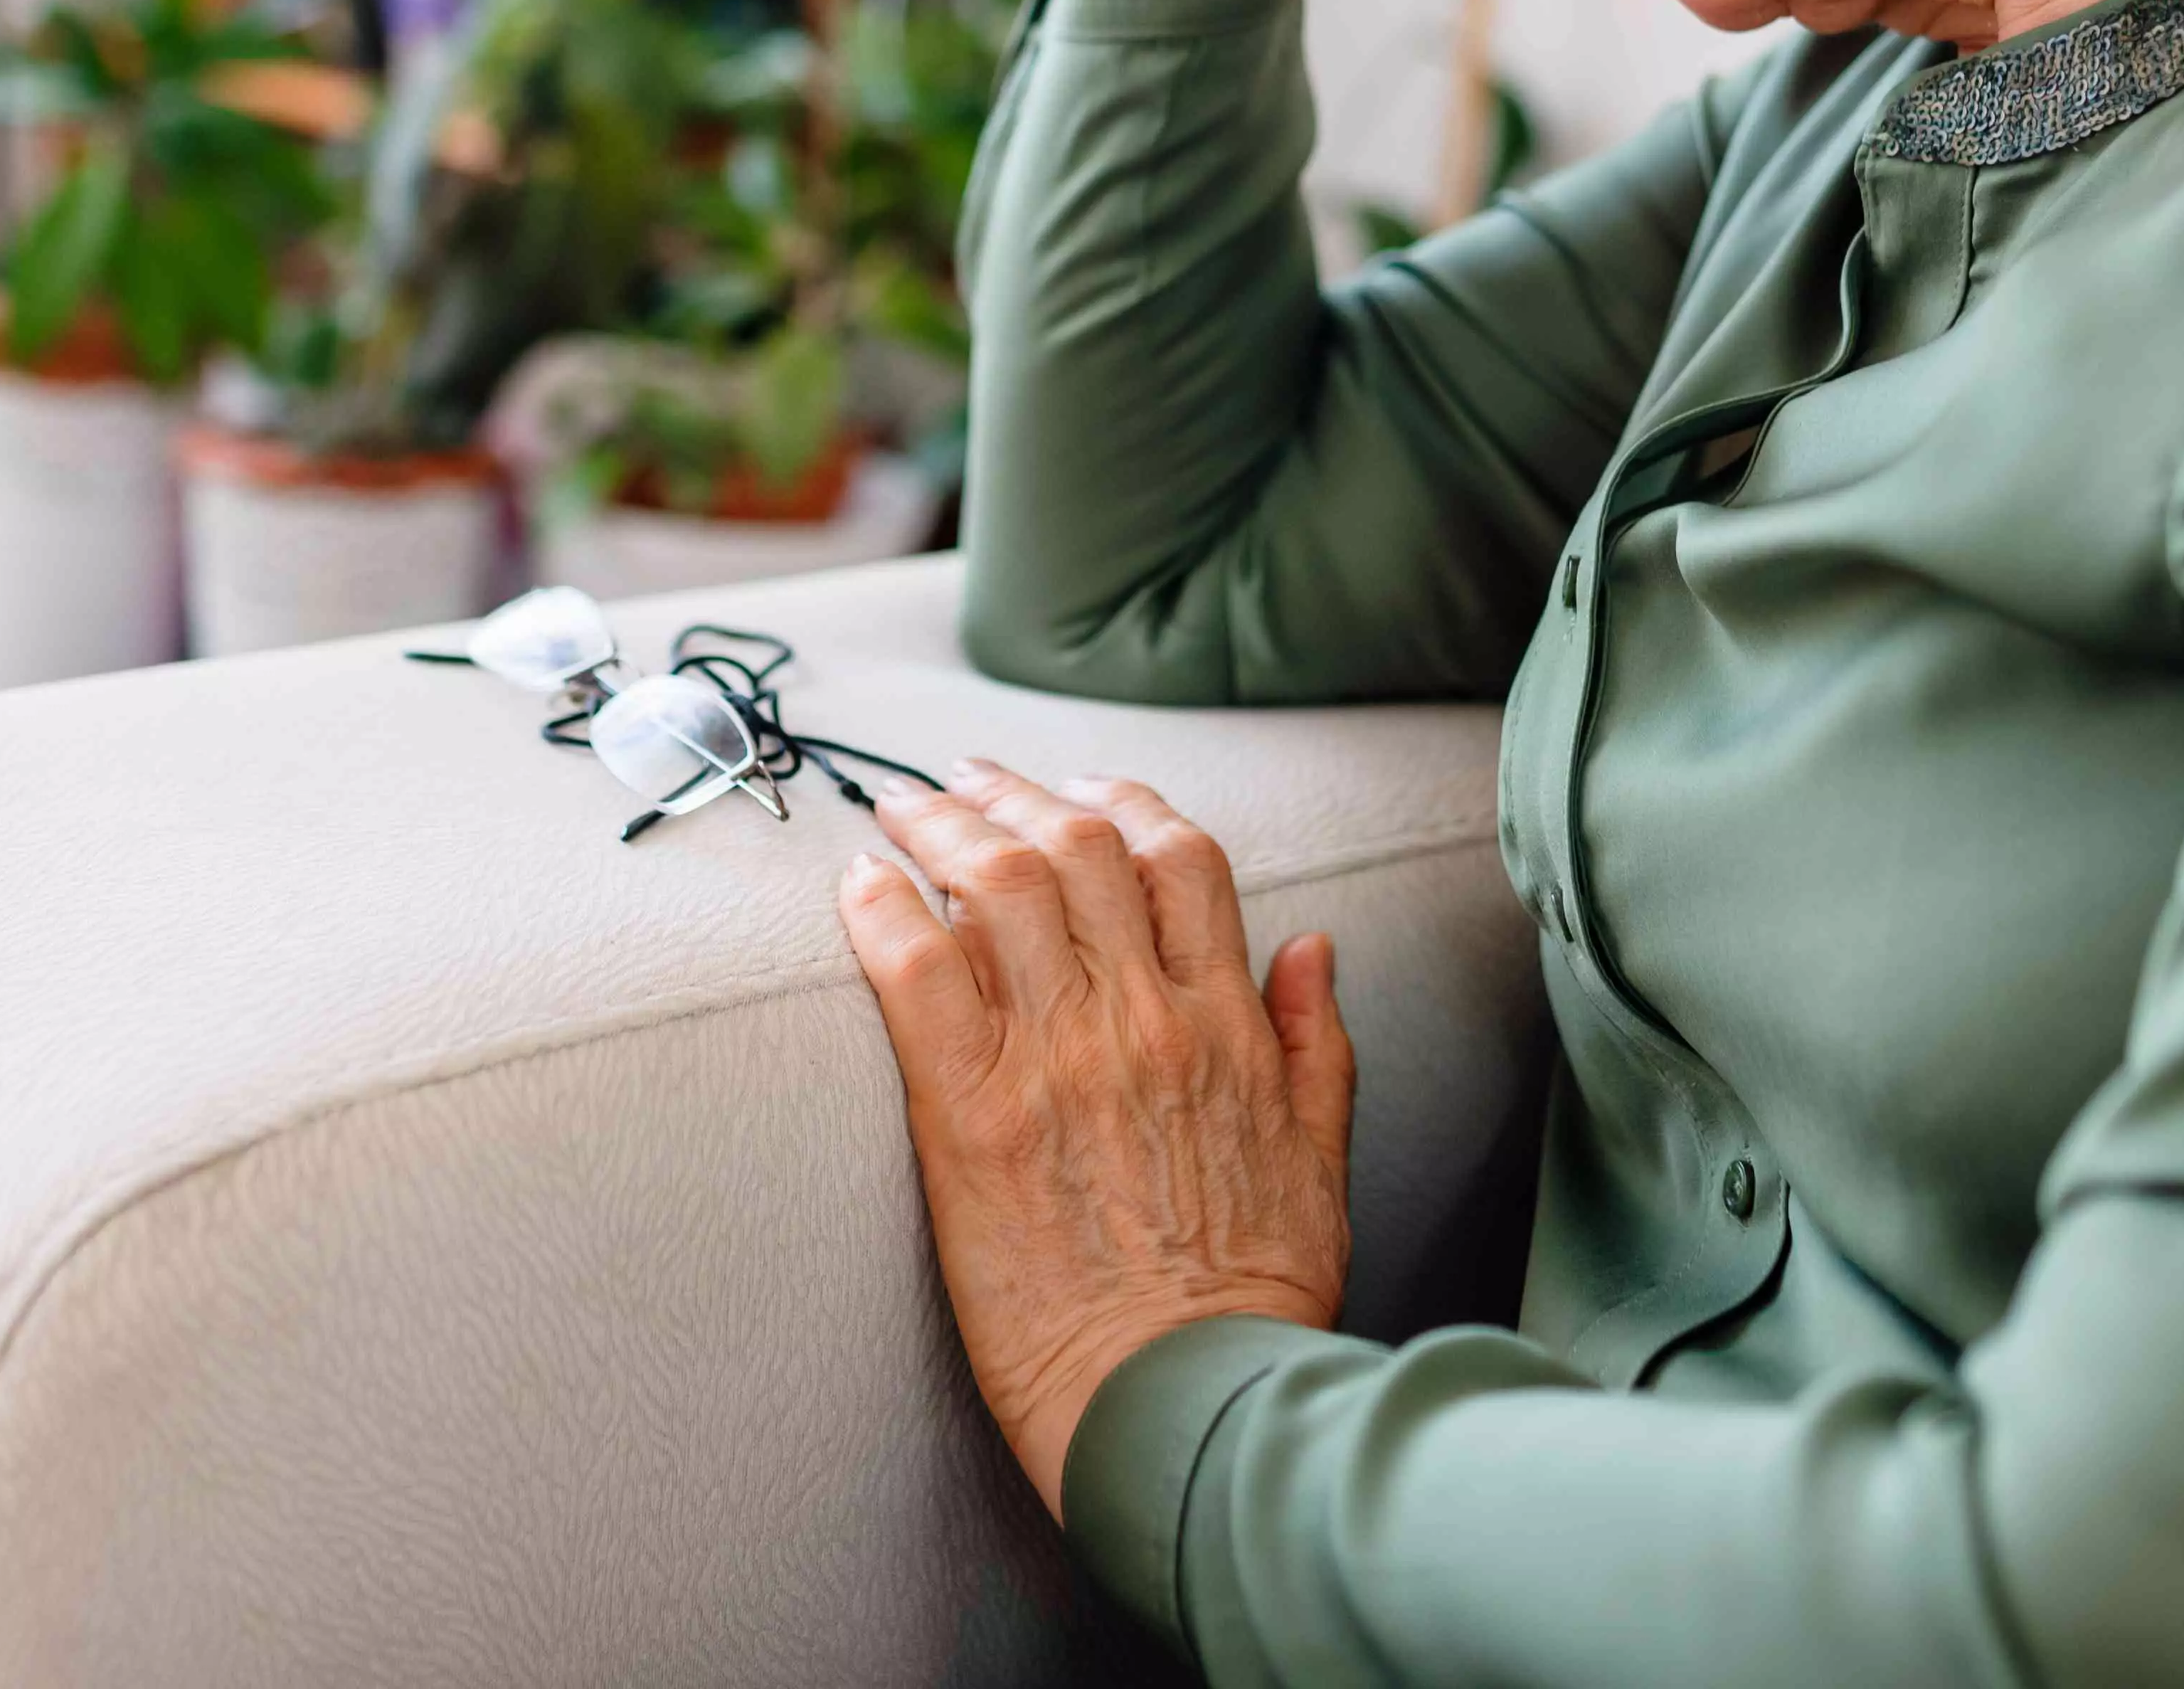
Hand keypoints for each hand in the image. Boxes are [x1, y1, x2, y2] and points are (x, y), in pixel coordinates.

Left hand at [837, 761, 1358, 1516]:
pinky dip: (882, 913)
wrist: (1184, 1402)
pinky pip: (915, 975)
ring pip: (996, 883)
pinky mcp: (972, 1119)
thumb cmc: (1253, 1302)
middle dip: (1011, 793)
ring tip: (901, 810)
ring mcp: (1057, 1061)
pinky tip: (860, 886)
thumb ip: (1316, 1043)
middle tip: (963, 781)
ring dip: (941, 826)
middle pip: (1076, 846)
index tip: (1076, 788)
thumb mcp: (1323, 1161)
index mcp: (1226, 1024)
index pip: (1177, 858)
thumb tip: (1312, 945)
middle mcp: (1143, 1019)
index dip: (1121, 799)